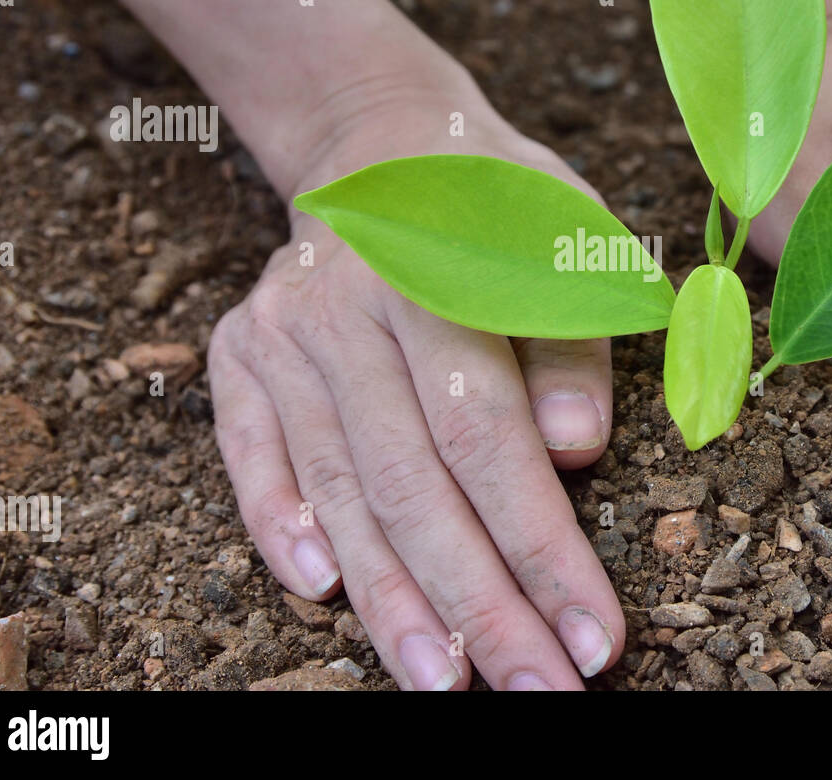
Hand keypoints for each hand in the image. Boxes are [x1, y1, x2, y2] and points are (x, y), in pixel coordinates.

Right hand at [207, 65, 624, 688]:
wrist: (381, 141)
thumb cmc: (496, 199)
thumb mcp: (564, 231)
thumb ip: (572, 334)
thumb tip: (575, 446)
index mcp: (437, 271)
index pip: (491, 436)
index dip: (542, 545)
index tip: (591, 634)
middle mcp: (343, 306)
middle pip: (413, 483)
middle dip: (479, 603)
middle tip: (536, 690)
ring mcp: (281, 332)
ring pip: (339, 487)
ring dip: (390, 598)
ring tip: (443, 685)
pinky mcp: (239, 353)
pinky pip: (250, 452)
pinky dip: (278, 524)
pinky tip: (319, 597)